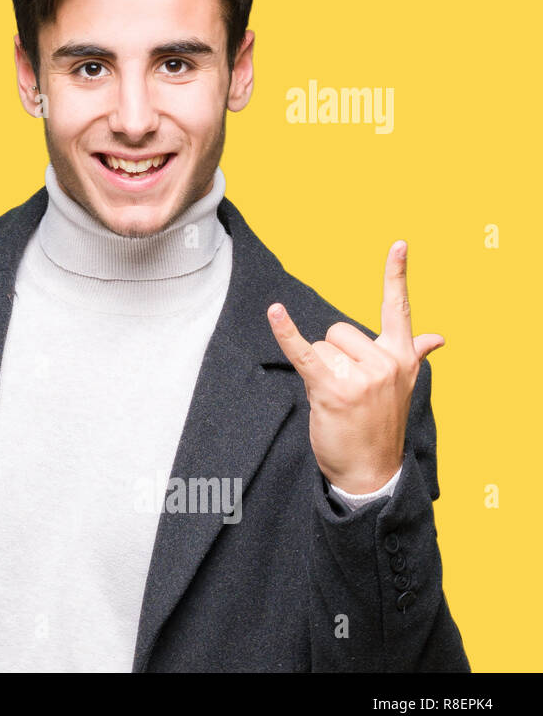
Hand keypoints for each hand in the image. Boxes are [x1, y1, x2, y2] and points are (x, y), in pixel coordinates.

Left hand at [267, 240, 443, 494]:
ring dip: (320, 370)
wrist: (370, 470)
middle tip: (346, 390)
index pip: (399, 308)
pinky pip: (303, 351)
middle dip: (334, 357)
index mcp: (402, 356)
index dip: (396, 275)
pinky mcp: (332, 388)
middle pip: (338, 331)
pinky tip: (274, 312)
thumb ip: (414, 355)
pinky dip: (286, 332)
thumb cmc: (380, 424)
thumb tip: (440, 338)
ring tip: (336, 399)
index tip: (398, 244)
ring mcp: (361, 376)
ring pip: (321, 346)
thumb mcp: (404, 386)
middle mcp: (385, 362)